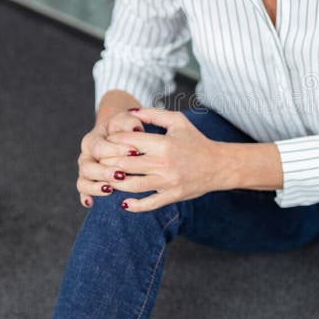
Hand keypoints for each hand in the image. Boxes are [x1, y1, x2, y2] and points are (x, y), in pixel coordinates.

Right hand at [77, 108, 144, 207]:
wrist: (116, 134)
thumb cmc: (123, 128)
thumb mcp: (126, 120)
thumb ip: (129, 122)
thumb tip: (137, 128)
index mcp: (93, 140)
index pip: (99, 147)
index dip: (115, 150)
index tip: (134, 152)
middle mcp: (86, 156)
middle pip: (88, 166)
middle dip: (104, 172)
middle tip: (121, 175)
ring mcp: (86, 171)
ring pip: (83, 181)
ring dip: (95, 187)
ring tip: (110, 189)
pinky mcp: (88, 182)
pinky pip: (83, 192)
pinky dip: (86, 197)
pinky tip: (91, 203)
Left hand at [96, 107, 230, 211]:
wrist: (219, 165)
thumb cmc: (196, 140)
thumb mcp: (178, 121)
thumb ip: (154, 114)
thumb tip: (131, 112)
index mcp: (163, 144)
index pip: (127, 142)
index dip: (112, 141)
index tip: (106, 142)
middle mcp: (164, 163)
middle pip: (125, 165)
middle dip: (108, 163)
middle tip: (100, 162)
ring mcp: (167, 182)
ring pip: (132, 185)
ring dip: (116, 183)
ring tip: (108, 179)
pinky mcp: (172, 196)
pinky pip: (149, 204)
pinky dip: (134, 205)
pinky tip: (124, 202)